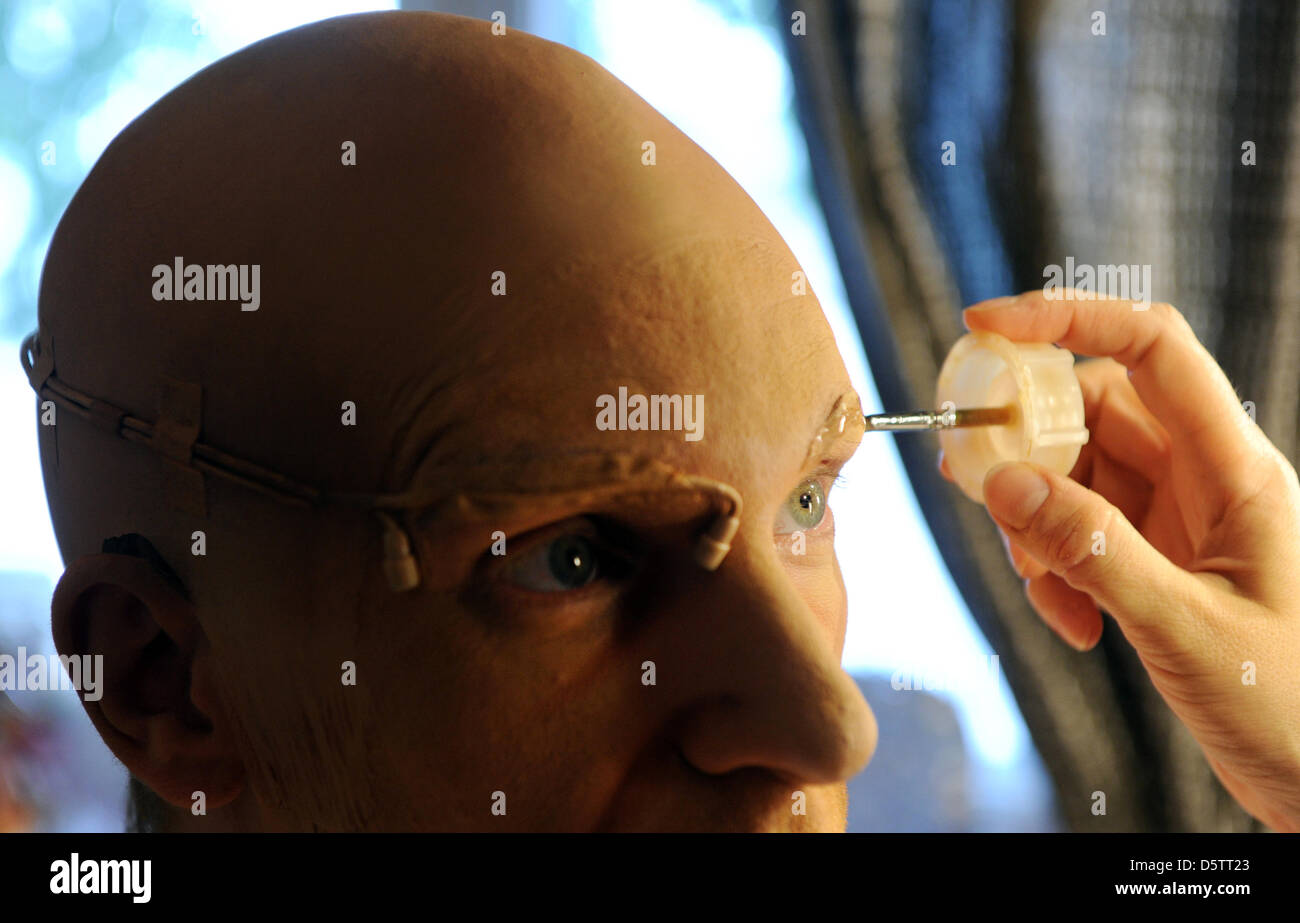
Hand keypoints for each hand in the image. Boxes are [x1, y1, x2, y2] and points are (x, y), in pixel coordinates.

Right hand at [938, 290, 1299, 831]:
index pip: (1151, 348)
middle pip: (1093, 412)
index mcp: (1237, 468)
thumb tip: (1003, 483)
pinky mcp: (1153, 559)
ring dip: (1038, 530)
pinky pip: (1078, 534)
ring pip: (1074, 477)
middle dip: (1029, 449)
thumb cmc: (1292, 704)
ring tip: (1052, 597)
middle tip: (976, 485)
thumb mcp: (1185, 626)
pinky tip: (1076, 627)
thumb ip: (1093, 551)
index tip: (986, 329)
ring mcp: (1177, 519)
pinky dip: (1054, 572)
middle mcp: (1206, 478)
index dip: (1069, 321)